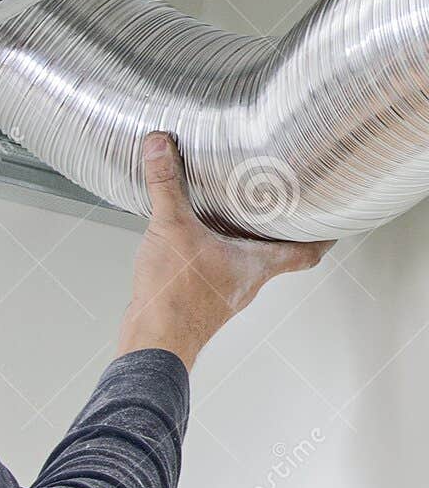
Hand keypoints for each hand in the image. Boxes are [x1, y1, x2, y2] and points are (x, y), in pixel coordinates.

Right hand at [118, 132, 331, 372]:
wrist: (153, 341)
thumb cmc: (175, 297)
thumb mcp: (171, 228)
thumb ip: (166, 184)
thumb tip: (161, 146)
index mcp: (255, 266)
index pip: (305, 253)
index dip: (323, 237)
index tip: (334, 223)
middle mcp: (246, 282)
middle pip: (277, 256)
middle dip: (278, 231)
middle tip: (281, 207)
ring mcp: (223, 294)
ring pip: (245, 265)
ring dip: (244, 243)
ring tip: (235, 216)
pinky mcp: (199, 299)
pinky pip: (215, 271)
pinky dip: (213, 253)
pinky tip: (193, 241)